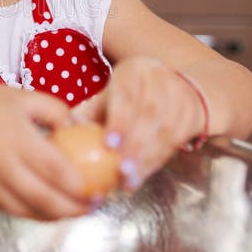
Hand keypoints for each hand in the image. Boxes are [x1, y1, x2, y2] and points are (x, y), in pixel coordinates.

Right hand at [0, 85, 90, 219]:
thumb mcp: (20, 96)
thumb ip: (55, 110)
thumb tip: (83, 126)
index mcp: (15, 138)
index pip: (56, 170)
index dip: (82, 186)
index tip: (100, 187)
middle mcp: (2, 166)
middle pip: (47, 200)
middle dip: (76, 209)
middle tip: (96, 204)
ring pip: (32, 213)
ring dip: (59, 215)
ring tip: (78, 208)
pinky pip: (15, 211)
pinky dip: (37, 213)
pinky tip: (51, 205)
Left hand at [73, 57, 205, 190]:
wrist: (178, 89)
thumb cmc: (131, 96)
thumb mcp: (110, 96)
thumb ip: (88, 112)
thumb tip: (60, 130)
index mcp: (133, 71)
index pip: (127, 95)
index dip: (120, 120)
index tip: (109, 144)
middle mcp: (159, 78)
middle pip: (149, 115)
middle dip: (135, 145)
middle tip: (120, 170)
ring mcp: (180, 95)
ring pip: (165, 131)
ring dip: (146, 158)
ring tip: (129, 180)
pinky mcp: (192, 114)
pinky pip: (174, 142)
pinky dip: (156, 161)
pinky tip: (142, 176)